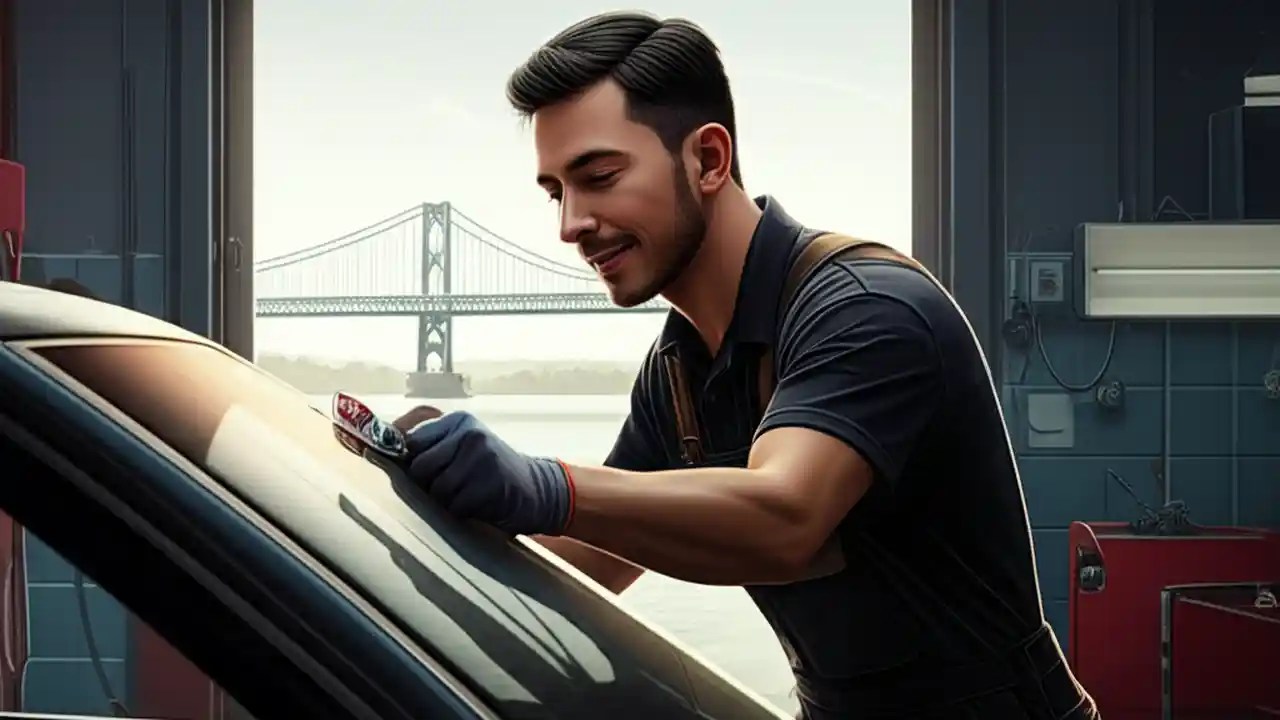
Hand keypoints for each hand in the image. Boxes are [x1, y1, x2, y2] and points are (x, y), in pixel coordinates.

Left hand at [401, 410, 573, 535]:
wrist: (536, 488)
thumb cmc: (488, 470)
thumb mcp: (463, 445)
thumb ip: (431, 444)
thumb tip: (380, 451)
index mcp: (458, 420)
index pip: (410, 440)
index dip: (407, 461)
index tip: (416, 471)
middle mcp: (469, 433)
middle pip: (419, 467)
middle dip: (426, 484)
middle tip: (447, 486)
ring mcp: (480, 457)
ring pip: (436, 489)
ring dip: (446, 500)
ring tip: (465, 494)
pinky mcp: (489, 483)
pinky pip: (454, 505)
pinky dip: (461, 511)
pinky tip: (477, 503)